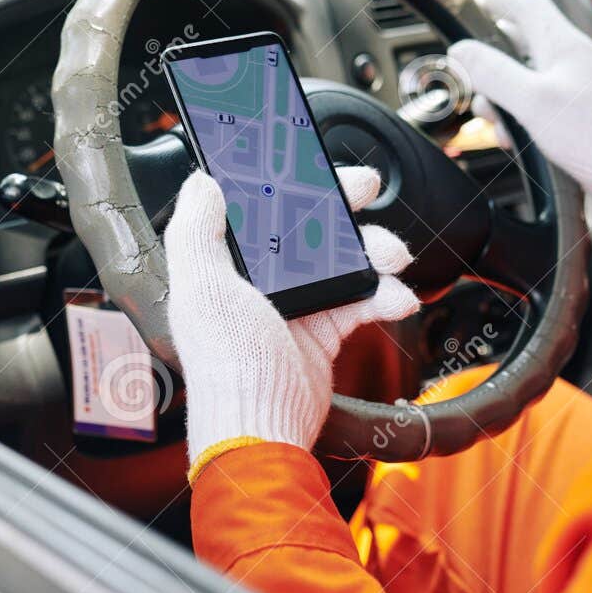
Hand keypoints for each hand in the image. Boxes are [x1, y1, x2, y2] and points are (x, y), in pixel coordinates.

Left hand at [164, 165, 418, 470]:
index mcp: (226, 266)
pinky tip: (396, 297)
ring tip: (391, 255)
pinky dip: (384, 296)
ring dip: (372, 251)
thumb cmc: (227, 366)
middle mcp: (259, 282)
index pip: (259, 211)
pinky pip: (361, 301)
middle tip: (365, 188)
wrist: (265, 428)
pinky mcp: (323, 333)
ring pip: (342, 260)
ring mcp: (294, 306)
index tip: (312, 164)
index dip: (288, 185)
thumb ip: (196, 233)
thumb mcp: (202, 289)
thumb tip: (199, 184)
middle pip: (307, 228)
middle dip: (341, 207)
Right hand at [450, 0, 591, 206]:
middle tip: (470, 80)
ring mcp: (577, 84)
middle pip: (520, 43)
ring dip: (502, 96)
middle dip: (490, 62)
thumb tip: (460, 50)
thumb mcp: (532, 101)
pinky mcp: (579, 110)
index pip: (526, 4)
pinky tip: (516, 138)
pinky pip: (540, 101)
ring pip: (526, 76)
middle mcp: (572, 58)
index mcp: (563, 44)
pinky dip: (521, 114)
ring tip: (495, 121)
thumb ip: (493, 72)